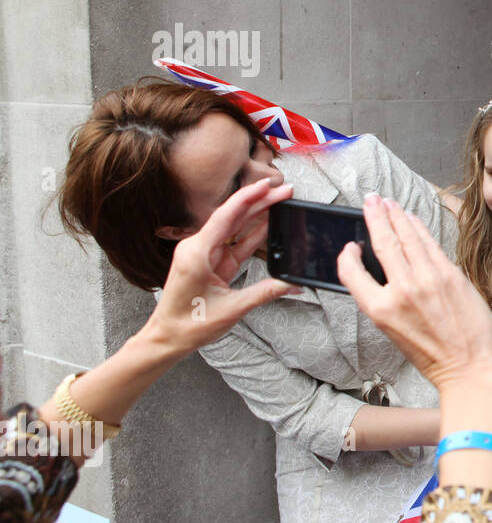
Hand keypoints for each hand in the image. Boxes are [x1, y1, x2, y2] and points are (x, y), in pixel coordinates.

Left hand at [145, 177, 296, 352]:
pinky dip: (252, 234)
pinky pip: (235, 243)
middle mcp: (198, 248)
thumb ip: (265, 292)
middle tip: (284, 192)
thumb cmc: (189, 324)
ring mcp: (205, 254)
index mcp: (197, 253)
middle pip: (233, 217)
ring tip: (281, 202)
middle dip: (260, 201)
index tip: (268, 185)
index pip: (226, 216)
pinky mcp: (212, 263)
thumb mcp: (232, 309)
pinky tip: (269, 224)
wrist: (168, 338)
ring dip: (258, 215)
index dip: (249, 197)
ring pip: (235, 227)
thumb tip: (291, 283)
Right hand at [339, 196, 491, 394]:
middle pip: (382, 243)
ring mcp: (427, 280)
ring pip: (407, 237)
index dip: (346, 256)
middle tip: (370, 200)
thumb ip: (387, 302)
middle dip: (375, 216)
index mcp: (380, 311)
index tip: (350, 246)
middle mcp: (401, 292)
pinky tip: (412, 220)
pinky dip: (418, 228)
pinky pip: (429, 243)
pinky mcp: (451, 275)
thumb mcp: (396, 333)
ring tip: (389, 203)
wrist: (470, 369)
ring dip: (396, 215)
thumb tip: (384, 271)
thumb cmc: (435, 357)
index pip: (350, 273)